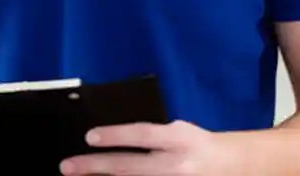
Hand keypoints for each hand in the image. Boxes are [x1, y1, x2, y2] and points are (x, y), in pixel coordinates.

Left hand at [59, 121, 232, 175]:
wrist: (232, 167)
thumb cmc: (197, 145)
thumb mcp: (178, 131)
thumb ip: (150, 136)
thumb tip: (112, 141)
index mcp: (179, 139)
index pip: (142, 135)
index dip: (115, 136)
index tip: (89, 137)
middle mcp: (177, 166)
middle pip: (129, 167)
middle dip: (94, 167)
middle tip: (67, 166)